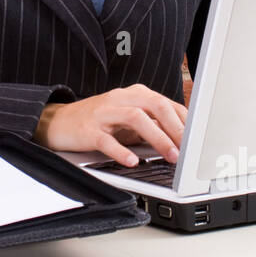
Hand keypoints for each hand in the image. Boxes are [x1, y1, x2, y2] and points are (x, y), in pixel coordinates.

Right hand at [34, 84, 187, 166]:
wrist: (58, 122)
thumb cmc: (97, 121)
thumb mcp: (127, 119)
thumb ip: (151, 125)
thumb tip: (179, 139)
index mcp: (133, 94)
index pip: (166, 103)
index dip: (185, 121)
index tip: (197, 138)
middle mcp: (120, 99)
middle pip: (155, 105)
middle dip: (175, 127)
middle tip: (187, 148)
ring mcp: (104, 113)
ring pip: (135, 118)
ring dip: (157, 137)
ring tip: (170, 155)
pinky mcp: (89, 129)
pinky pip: (107, 139)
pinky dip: (121, 150)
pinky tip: (132, 161)